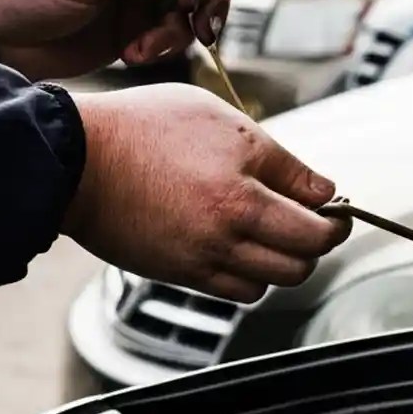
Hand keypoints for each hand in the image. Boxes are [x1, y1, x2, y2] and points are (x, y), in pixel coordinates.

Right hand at [64, 84, 351, 302]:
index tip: (337, 211)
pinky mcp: (179, 275)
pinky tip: (242, 245)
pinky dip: (251, 275)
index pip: (317, 227)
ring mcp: (201, 261)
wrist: (74, 160)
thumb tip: (323, 191)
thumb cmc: (145, 128)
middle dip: (317, 243)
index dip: (338, 221)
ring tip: (274, 232)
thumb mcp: (223, 122)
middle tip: (312, 222)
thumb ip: (280, 160)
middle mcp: (225, 237)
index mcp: (242, 196)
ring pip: (272, 282)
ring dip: (284, 261)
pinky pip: (237, 291)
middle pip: (302, 262)